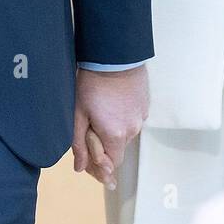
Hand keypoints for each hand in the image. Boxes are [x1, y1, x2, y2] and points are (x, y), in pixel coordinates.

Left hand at [72, 65, 148, 188]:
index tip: (88, 160)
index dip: (99, 165)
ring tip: (99, 111)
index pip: (112, 163)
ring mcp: (141, 117)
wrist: (114, 56)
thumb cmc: (92, 83)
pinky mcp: (145, 105)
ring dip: (113, 131)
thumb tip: (79, 167)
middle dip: (104, 145)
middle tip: (89, 130)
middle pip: (118, 149)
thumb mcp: (79, 114)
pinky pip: (132, 120)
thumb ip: (79, 144)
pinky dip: (122, 118)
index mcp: (115, 135)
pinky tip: (111, 104)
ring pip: (125, 134)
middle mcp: (132, 129)